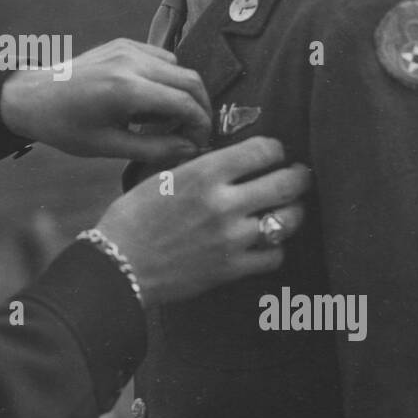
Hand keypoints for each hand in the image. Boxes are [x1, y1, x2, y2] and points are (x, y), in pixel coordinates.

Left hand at [0, 39, 211, 161]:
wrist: (31, 96)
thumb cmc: (66, 127)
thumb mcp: (109, 146)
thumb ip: (155, 148)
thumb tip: (192, 149)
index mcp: (127, 89)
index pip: (185, 103)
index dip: (201, 125)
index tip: (200, 144)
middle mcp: (131, 62)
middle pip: (190, 80)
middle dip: (200, 108)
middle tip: (194, 134)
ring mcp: (127, 48)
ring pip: (178, 68)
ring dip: (183, 94)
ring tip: (165, 122)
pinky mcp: (123, 43)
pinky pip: (161, 58)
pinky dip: (167, 79)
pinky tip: (150, 102)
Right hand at [94, 137, 309, 306]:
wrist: (118, 264)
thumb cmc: (133, 217)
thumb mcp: (162, 176)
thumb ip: (199, 166)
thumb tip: (230, 160)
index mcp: (204, 173)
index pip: (264, 150)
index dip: (275, 149)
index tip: (274, 153)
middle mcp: (224, 203)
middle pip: (287, 183)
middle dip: (299, 176)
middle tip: (299, 176)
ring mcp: (232, 238)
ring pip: (288, 220)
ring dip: (294, 211)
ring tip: (289, 208)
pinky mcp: (232, 268)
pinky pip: (274, 255)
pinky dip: (275, 247)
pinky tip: (267, 242)